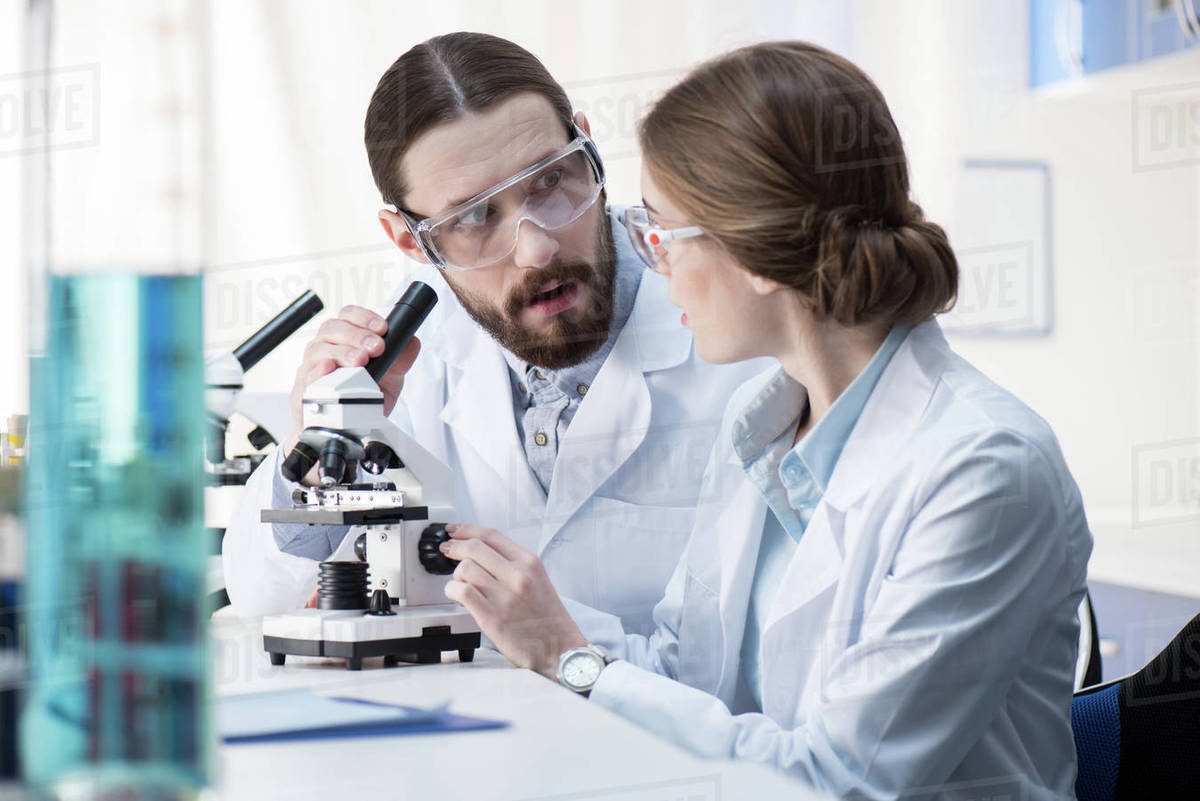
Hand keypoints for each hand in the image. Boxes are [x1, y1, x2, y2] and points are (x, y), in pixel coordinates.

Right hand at [289, 304, 420, 430]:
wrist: (352, 426)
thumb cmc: (366, 395)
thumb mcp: (391, 376)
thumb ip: (401, 358)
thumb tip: (411, 342)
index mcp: (344, 339)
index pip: (348, 316)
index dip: (364, 317)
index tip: (382, 328)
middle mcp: (325, 349)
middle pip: (332, 329)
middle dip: (357, 336)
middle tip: (376, 348)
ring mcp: (312, 369)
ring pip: (318, 350)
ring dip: (341, 353)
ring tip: (360, 360)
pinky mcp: (303, 391)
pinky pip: (305, 378)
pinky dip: (317, 372)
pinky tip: (329, 369)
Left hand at [440, 524, 586, 679]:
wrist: (560, 649)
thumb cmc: (549, 619)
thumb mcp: (539, 580)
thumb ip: (513, 565)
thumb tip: (482, 555)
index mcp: (530, 563)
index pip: (492, 535)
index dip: (467, 530)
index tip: (455, 531)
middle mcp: (517, 575)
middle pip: (475, 548)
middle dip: (455, 547)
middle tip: (448, 551)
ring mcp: (504, 596)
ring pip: (465, 569)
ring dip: (456, 574)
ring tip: (460, 583)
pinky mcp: (492, 617)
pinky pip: (462, 592)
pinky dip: (453, 591)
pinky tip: (457, 595)